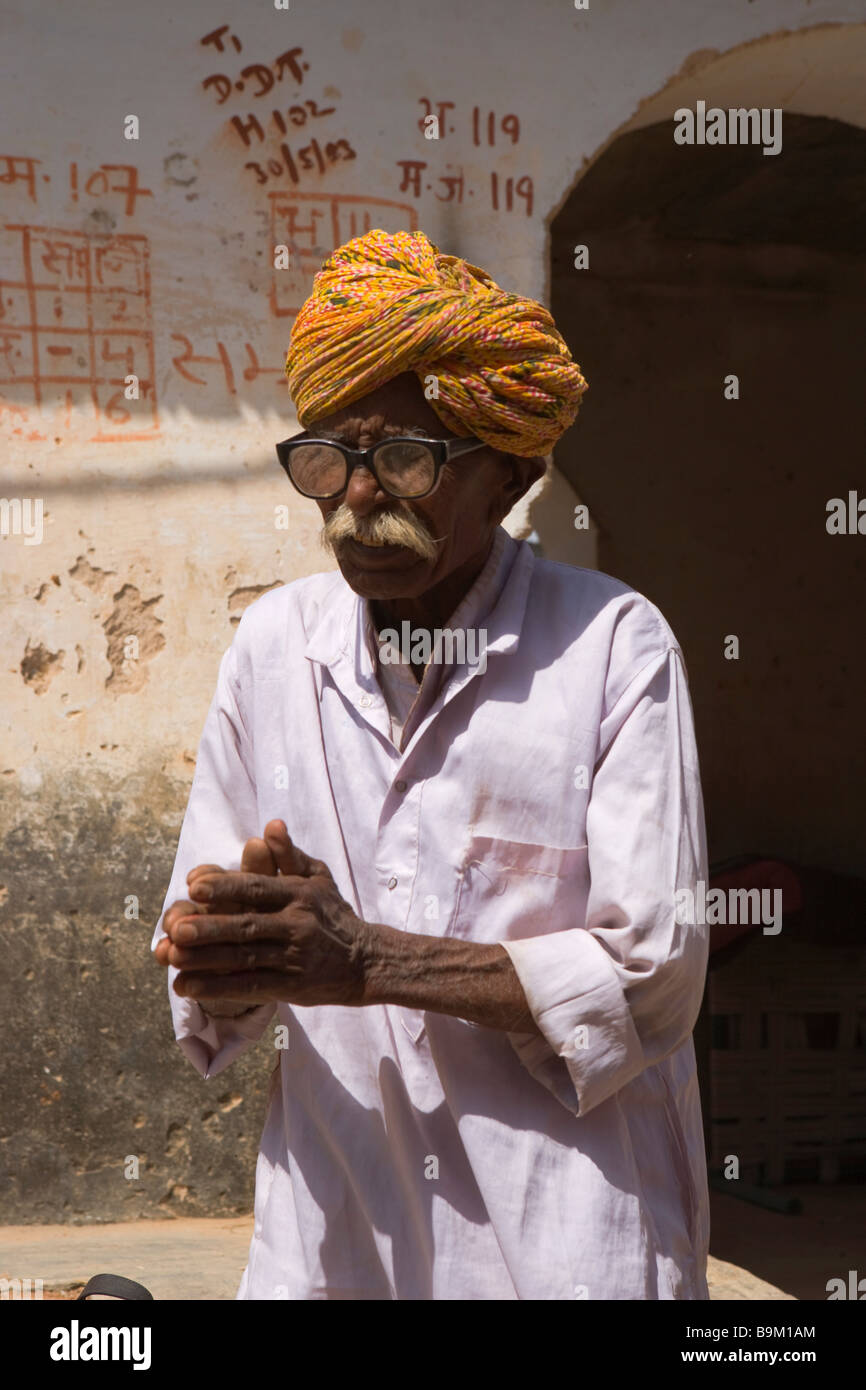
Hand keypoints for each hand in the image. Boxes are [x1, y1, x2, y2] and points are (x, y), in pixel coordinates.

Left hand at [159, 820, 370, 1008]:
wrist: (365, 960)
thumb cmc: (331, 913)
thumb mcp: (318, 877)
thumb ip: (289, 855)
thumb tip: (271, 825)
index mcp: (298, 893)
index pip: (257, 888)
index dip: (225, 886)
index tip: (193, 885)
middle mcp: (296, 924)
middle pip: (247, 925)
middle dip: (209, 927)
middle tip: (175, 927)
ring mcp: (294, 957)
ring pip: (244, 958)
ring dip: (205, 960)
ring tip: (172, 957)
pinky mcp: (291, 986)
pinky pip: (250, 986)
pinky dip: (217, 988)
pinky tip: (187, 986)